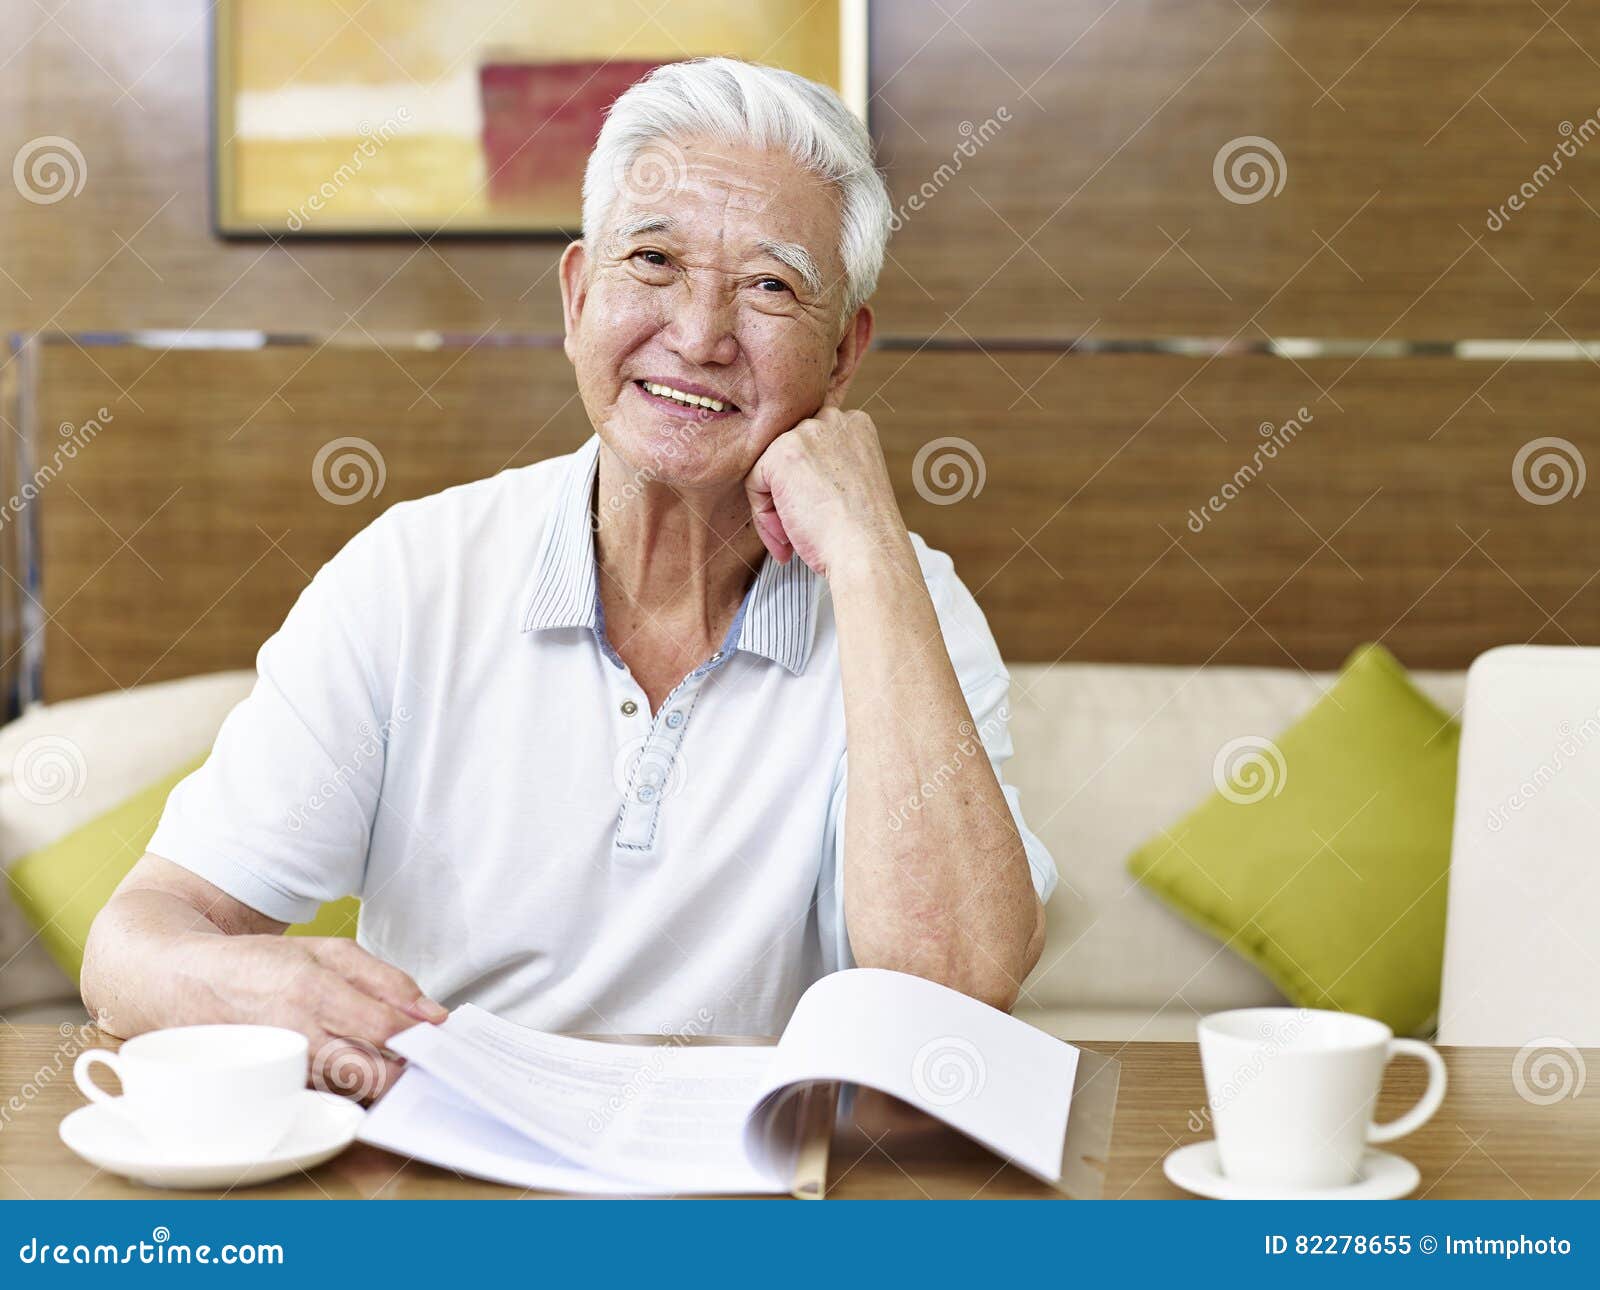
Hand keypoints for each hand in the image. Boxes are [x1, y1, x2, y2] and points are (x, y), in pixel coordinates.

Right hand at [185, 934, 446, 1101]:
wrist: (184, 983)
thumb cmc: (260, 963)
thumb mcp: (327, 950)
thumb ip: (385, 980)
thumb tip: (432, 1013)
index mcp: (312, 990)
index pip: (382, 1027)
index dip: (418, 1034)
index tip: (439, 1033)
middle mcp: (296, 1035)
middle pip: (371, 1072)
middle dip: (406, 1069)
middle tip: (423, 1056)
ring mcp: (282, 1068)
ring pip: (351, 1093)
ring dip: (382, 1083)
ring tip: (395, 1061)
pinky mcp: (273, 1088)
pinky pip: (327, 1097)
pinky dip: (353, 1090)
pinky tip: (362, 1071)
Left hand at [743, 400, 908, 576]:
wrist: (868, 552)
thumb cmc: (864, 533)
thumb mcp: (853, 484)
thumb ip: (826, 468)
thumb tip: (791, 477)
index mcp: (856, 425)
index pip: (812, 447)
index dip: (807, 487)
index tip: (815, 518)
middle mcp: (833, 419)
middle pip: (789, 455)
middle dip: (788, 496)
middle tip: (798, 534)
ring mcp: (807, 433)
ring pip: (770, 469)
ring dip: (775, 509)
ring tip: (791, 542)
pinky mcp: (782, 454)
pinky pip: (755, 483)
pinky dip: (764, 516)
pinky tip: (786, 538)